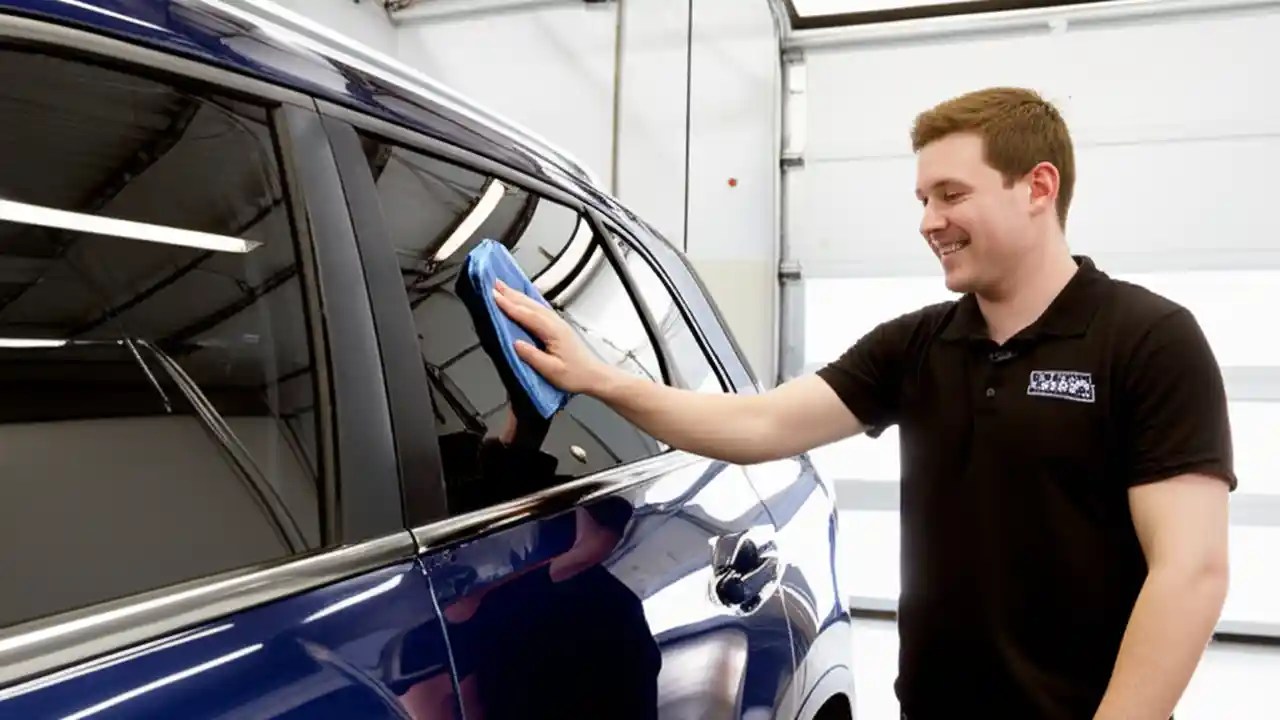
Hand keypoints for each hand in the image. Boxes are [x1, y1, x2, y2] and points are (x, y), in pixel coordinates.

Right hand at [491, 279, 610, 394]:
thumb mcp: (552, 371)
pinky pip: (539, 309)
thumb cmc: (575, 375)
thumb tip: (516, 344)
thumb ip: (533, 357)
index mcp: (554, 332)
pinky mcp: (557, 326)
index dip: (510, 305)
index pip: (528, 315)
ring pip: (535, 305)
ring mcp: (557, 323)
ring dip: (518, 295)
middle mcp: (556, 323)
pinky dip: (527, 302)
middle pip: (530, 305)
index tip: (494, 297)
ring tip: (503, 287)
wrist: (594, 376)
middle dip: (511, 293)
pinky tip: (522, 299)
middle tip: (494, 284)